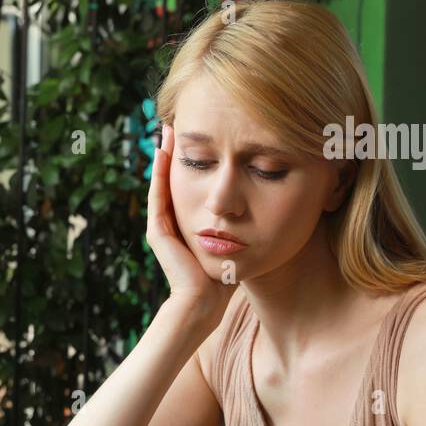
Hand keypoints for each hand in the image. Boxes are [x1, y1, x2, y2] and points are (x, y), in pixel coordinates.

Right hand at [147, 124, 236, 325]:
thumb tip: (266, 203)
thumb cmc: (225, 278)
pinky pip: (159, 196)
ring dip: (163, 156)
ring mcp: (162, 226)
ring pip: (162, 183)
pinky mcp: (159, 232)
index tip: (199, 134)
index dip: (193, 159)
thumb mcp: (235, 241)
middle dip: (175, 151)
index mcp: (188, 222)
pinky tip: (165, 153)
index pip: (190, 183)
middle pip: (172, 178)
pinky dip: (160, 174)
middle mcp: (171, 222)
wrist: (205, 302)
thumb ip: (241, 223)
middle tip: (176, 123)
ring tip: (167, 131)